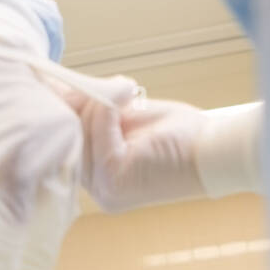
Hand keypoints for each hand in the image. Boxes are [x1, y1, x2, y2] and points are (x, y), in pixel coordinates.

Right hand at [57, 78, 208, 211]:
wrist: (216, 154)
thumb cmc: (181, 136)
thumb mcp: (128, 118)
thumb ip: (95, 109)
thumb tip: (54, 86)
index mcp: (98, 176)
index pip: (67, 139)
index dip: (62, 108)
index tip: (54, 81)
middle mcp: (96, 187)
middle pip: (68, 134)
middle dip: (81, 100)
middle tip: (103, 82)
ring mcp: (102, 187)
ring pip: (80, 129)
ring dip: (101, 100)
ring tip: (125, 89)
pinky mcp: (113, 180)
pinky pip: (98, 130)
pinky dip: (110, 106)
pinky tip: (128, 94)